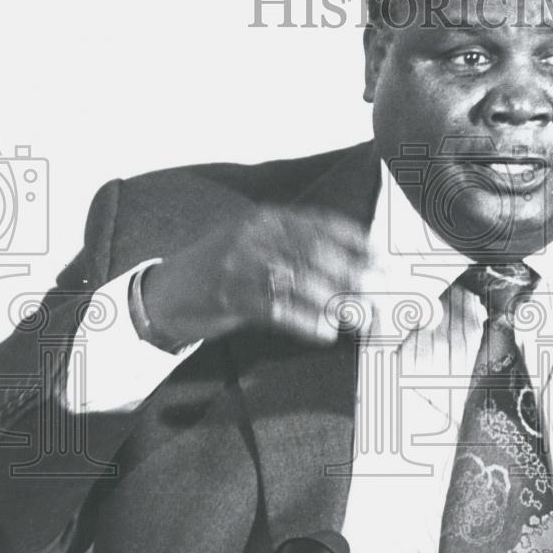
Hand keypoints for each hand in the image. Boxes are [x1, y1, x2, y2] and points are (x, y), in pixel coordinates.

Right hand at [140, 206, 369, 348]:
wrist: (167, 291)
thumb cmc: (226, 270)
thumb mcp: (262, 247)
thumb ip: (300, 250)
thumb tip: (355, 268)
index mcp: (269, 219)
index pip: (321, 224)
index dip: (356, 240)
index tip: (385, 259)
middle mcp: (256, 234)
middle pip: (314, 251)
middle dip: (353, 271)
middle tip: (383, 291)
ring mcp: (240, 262)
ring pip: (297, 279)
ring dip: (334, 299)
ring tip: (361, 316)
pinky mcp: (228, 295)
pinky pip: (274, 308)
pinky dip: (303, 321)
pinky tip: (326, 333)